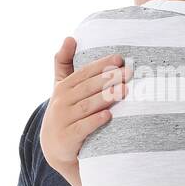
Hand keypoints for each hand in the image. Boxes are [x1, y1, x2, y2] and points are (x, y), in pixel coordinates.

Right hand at [41, 37, 129, 185]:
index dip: (101, 65)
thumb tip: (70, 37)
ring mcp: (63, 120)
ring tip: (124, 90)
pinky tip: (109, 115)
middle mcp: (61, 102)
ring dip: (106, 97)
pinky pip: (82, 128)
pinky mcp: (67, 138)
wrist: (55, 148)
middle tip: (129, 72)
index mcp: (63, 87)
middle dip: (109, 78)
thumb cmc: (65, 112)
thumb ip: (65, 63)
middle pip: (88, 87)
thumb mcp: (61, 87)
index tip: (119, 59)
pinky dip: (95, 121)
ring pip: (87, 106)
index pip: (84, 73)